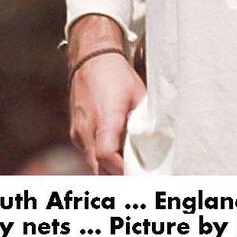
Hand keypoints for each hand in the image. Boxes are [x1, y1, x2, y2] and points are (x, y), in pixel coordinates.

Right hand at [66, 15, 146, 174]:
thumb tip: (161, 142)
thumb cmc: (116, 74)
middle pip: (98, 167)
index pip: (106, 155)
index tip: (138, 174)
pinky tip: (117, 156)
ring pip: (92, 164)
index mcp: (105, 118)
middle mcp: (87, 128)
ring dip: (108, 170)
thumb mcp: (138, 95)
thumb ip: (145, 121)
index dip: (122, 170)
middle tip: (138, 179)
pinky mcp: (75, 132)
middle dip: (117, 176)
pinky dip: (101, 161)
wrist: (90, 57)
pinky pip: (88, 155)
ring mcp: (78, 132)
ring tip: (129, 170)